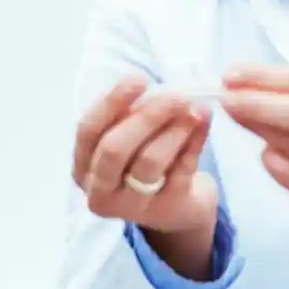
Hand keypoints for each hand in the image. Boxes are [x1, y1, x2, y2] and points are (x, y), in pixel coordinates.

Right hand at [73, 76, 219, 256]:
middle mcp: (100, 190)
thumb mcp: (133, 136)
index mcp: (84, 165)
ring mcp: (132, 205)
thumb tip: (164, 91)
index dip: (111, 102)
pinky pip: (181, 170)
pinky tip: (204, 121)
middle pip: (115, 149)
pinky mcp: (166, 209)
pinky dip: (195, 141)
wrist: (178, 205)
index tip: (137, 78)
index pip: (89, 130)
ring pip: (149, 162)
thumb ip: (137, 113)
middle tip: (176, 95)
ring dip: (175, 129)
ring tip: (195, 108)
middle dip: (147, 116)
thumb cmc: (146, 158)